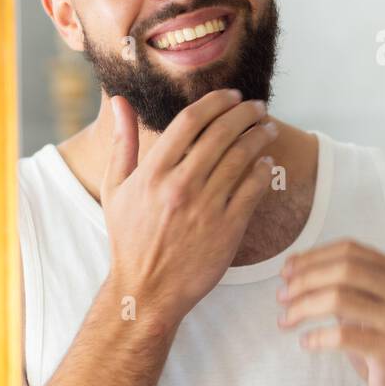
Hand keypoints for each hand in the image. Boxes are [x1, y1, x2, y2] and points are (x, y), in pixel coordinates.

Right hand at [102, 89, 278, 328]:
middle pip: (222, 133)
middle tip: (258, 107)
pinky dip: (264, 170)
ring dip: (260, 137)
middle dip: (246, 113)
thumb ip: (122, 143)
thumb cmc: (130, 238)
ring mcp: (205, 207)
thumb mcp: (116, 189)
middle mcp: (180, 186)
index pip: (190, 120)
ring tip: (268, 129)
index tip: (232, 95)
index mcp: (152, 173)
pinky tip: (267, 163)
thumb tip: (121, 102)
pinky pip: (253, 189)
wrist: (147, 290)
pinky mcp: (228, 228)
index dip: (216, 101)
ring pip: (243, 157)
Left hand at [278, 240, 384, 385]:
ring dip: (304, 307)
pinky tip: (306, 343)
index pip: (353, 251)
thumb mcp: (371, 312)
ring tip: (285, 319)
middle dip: (306, 279)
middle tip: (281, 295)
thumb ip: (346, 289)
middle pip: (346, 270)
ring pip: (340, 298)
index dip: (315, 257)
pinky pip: (343, 335)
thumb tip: (297, 268)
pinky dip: (317, 337)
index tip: (287, 270)